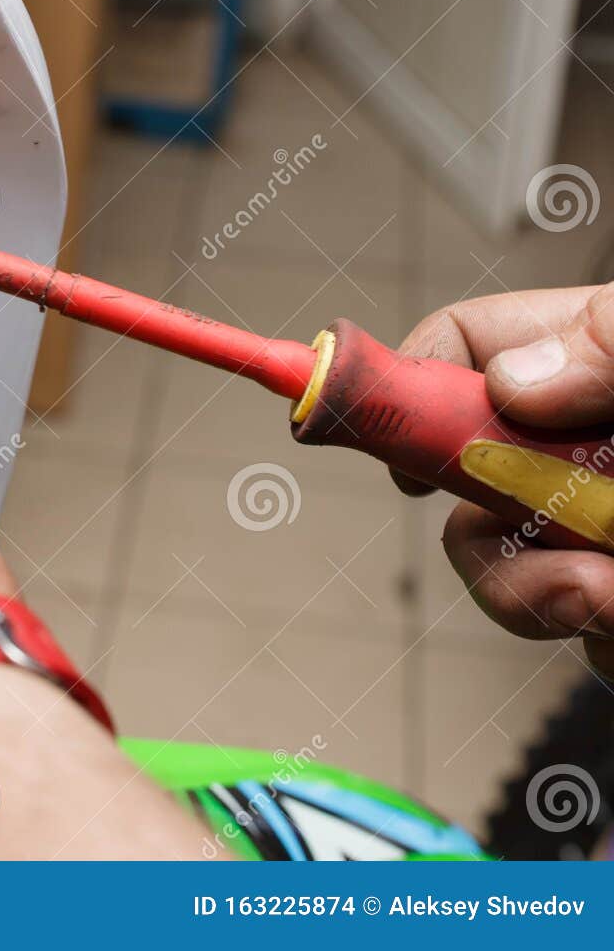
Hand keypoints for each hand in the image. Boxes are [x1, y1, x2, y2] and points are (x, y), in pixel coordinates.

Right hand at [397, 284, 613, 672]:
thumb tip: (515, 384)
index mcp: (593, 363)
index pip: (462, 349)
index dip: (406, 384)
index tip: (396, 447)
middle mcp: (582, 447)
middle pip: (455, 477)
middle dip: (486, 531)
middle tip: (564, 564)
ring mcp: (596, 527)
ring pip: (505, 572)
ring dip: (547, 600)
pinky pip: (578, 636)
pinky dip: (603, 639)